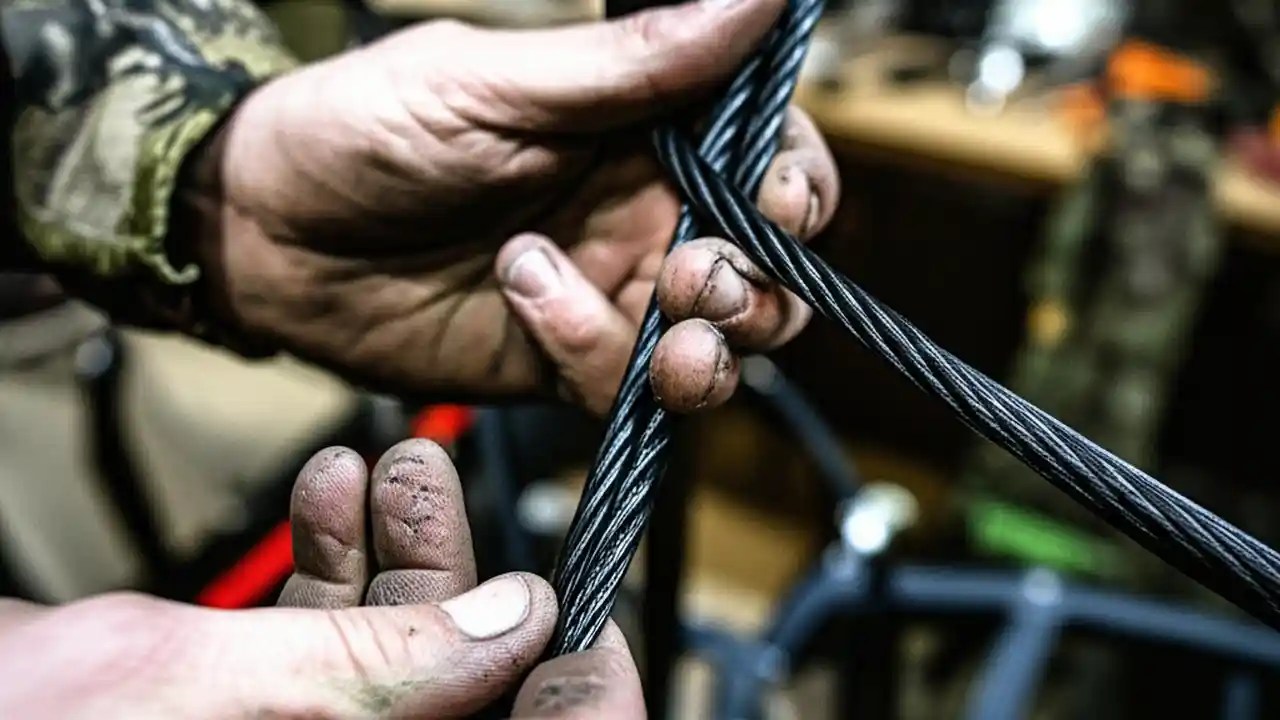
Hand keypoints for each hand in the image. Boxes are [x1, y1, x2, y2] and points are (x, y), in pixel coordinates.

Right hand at [0, 440, 640, 718]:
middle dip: (460, 579)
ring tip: (386, 467)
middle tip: (445, 487)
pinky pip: (321, 643)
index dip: (569, 688)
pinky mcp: (252, 712)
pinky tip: (330, 492)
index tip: (577, 603)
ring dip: (392, 547)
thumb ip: (384, 668)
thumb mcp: (226, 694)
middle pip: (460, 696)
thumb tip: (521, 624)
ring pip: (389, 654)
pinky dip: (329, 560)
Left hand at [186, 0, 837, 413]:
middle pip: (763, 269)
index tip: (776, 203)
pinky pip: (620, 384)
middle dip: (758, 287)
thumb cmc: (365, 128)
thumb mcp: (495, 84)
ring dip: (709, 347)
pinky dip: (593, 353)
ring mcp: (605, 294)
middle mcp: (643, 214)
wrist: (265, 230)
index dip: (795, 189)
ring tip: (671, 330)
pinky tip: (525, 297)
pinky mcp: (560, 362)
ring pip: (713, 344)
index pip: (770, 161)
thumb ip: (632, 64)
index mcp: (646, 132)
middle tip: (703, 277)